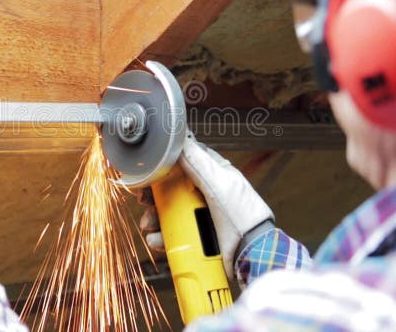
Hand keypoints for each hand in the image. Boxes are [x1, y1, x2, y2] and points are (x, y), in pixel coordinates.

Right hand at [140, 132, 273, 277]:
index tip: (148, 172)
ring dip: (153, 218)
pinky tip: (157, 240)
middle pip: (170, 190)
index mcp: (212, 176)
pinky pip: (172, 234)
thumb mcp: (221, 184)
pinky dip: (161, 237)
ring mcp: (200, 216)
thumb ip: (200, 164)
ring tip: (149, 225)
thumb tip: (182, 141)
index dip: (163, 167)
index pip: (182, 164)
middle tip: (143, 201)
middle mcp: (204, 194)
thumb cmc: (245, 217)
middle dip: (153, 196)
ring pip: (168, 213)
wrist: (252, 254)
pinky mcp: (196, 237)